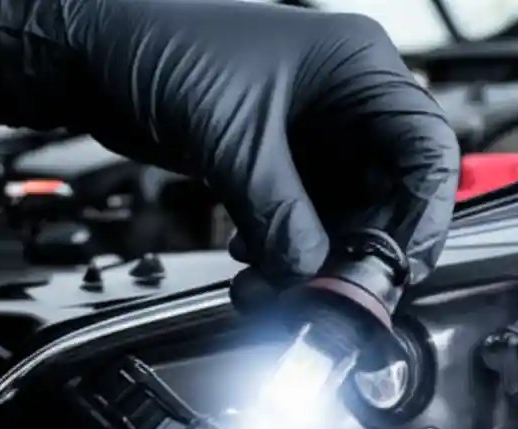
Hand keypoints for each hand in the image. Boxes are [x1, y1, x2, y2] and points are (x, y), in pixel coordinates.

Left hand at [0, 0, 459, 304]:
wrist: (91, 55)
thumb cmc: (159, 48)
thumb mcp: (234, 139)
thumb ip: (281, 213)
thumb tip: (310, 270)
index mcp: (358, 69)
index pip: (426, 149)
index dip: (424, 214)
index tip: (403, 265)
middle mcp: (345, 101)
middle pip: (386, 194)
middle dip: (356, 250)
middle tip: (333, 292)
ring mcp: (312, 134)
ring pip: (341, 216)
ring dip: (312, 261)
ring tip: (276, 286)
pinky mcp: (278, 162)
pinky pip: (301, 221)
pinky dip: (282, 251)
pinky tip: (253, 262)